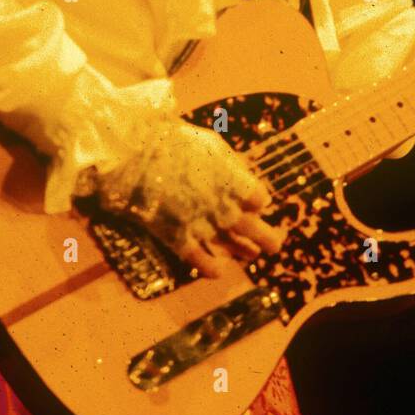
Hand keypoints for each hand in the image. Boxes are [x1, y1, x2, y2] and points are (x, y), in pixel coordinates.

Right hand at [88, 118, 283, 278]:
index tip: (252, 198)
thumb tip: (246, 181)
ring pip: (234, 248)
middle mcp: (226, 209)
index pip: (260, 200)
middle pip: (258, 232)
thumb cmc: (176, 143)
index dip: (256, 199)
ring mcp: (204, 227)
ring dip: (246, 252)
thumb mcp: (213, 145)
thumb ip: (233, 166)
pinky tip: (219, 270)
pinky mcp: (180, 239)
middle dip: (269, 239)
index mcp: (236, 183)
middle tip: (276, 244)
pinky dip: (213, 269)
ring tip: (252, 254)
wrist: (138, 156)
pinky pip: (202, 263)